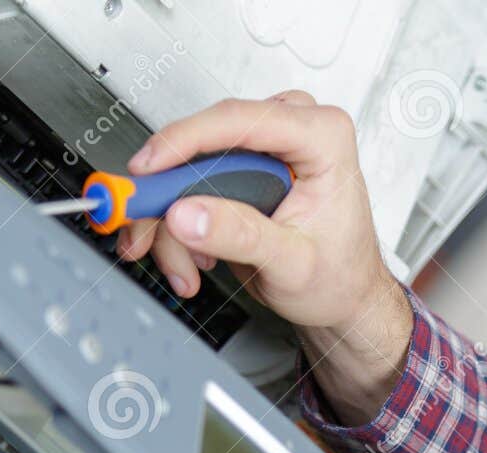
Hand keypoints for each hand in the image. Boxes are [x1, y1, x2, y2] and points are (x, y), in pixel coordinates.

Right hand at [120, 93, 412, 422]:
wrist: (344, 298)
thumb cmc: (339, 277)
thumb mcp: (293, 264)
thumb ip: (241, 237)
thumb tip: (186, 214)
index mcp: (322, 138)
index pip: (239, 120)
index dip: (183, 141)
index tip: (146, 169)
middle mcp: (292, 131)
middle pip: (203, 146)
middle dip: (169, 198)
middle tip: (142, 232)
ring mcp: (263, 148)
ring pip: (187, 169)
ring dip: (171, 222)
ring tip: (182, 268)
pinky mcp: (241, 168)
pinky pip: (188, 185)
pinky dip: (178, 225)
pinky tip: (193, 259)